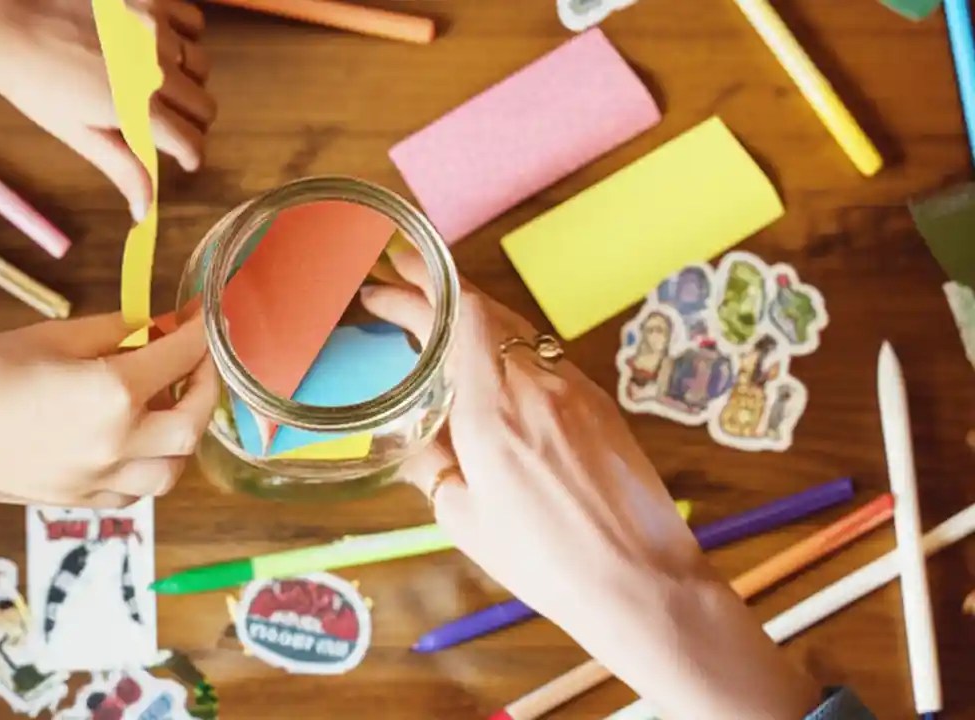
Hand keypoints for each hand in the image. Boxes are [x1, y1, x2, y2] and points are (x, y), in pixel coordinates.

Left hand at [0, 0, 215, 220]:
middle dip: (190, 122)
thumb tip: (145, 213)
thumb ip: (122, 169)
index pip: (191, 142)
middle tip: (165, 122)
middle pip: (204, 107)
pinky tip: (160, 45)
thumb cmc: (37, 84)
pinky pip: (193, 22)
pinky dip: (185, 36)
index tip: (185, 159)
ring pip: (202, 66)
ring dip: (189, 80)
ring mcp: (156, 31)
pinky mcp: (151, 0)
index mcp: (137, 108)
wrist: (10, 24)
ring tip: (158, 80)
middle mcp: (156, 69)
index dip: (190, 156)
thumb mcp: (79, 134)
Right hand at [0, 313, 216, 507]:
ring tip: (169, 404)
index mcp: (113, 394)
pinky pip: (137, 492)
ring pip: (172, 470)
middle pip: (191, 423)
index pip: (180, 359)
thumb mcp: (50, 336)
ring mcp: (99, 480)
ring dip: (182, 436)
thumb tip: (150, 328)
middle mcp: (117, 444)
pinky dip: (151, 467)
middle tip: (197, 359)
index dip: (197, 333)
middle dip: (204, 386)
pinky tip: (136, 441)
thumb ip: (111, 333)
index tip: (199, 317)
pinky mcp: (79, 501)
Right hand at [361, 252, 817, 719]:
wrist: (639, 581)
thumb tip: (407, 438)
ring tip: (434, 316)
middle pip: (483, 309)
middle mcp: (535, 382)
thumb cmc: (544, 560)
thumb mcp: (464, 518)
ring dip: (470, 313)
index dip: (421, 285)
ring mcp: (573, 387)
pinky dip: (503, 342)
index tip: (388, 279)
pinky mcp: (598, 402)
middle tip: (399, 281)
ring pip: (514, 328)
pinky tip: (487, 360)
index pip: (458, 314)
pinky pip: (541, 353)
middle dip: (436, 289)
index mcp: (491, 409)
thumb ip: (430, 464)